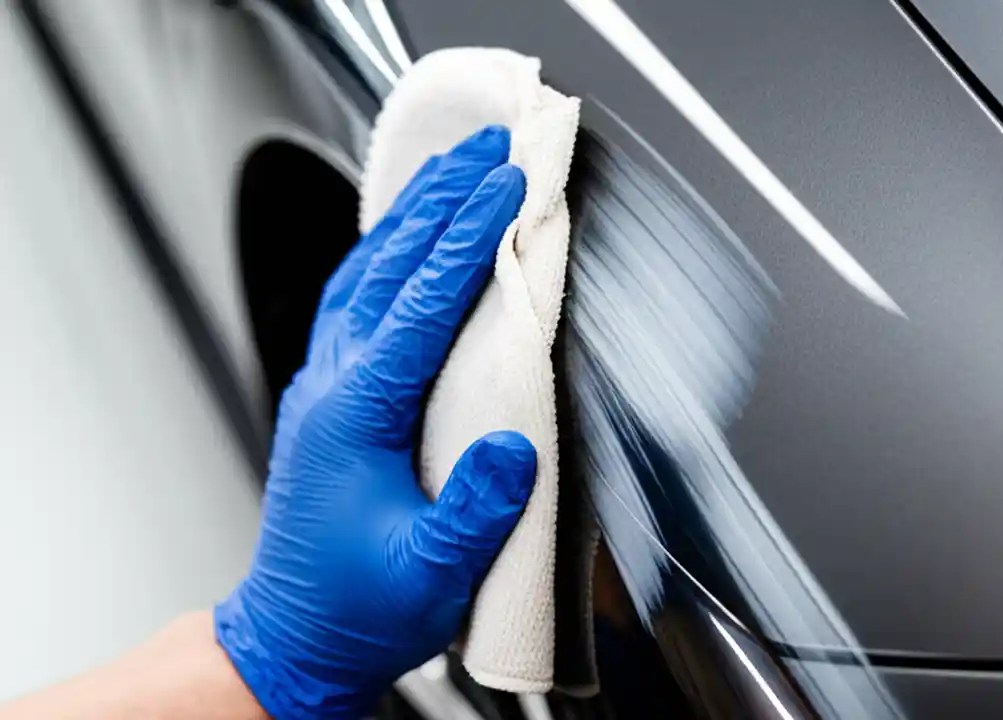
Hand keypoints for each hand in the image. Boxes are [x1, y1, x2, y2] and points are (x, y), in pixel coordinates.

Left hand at [215, 126, 533, 718]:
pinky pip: (357, 297)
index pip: (424, 300)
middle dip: (443, 194)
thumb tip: (516, 447)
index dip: (471, 235)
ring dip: (413, 213)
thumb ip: (478, 510)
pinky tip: (412, 238)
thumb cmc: (360, 608)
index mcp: (359, 414)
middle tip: (488, 143)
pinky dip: (389, 251)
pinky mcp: (331, 394)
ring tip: (456, 168)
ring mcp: (324, 384)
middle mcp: (333, 384)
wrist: (297, 637)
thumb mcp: (432, 573)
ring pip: (366, 271)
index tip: (509, 183)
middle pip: (390, 262)